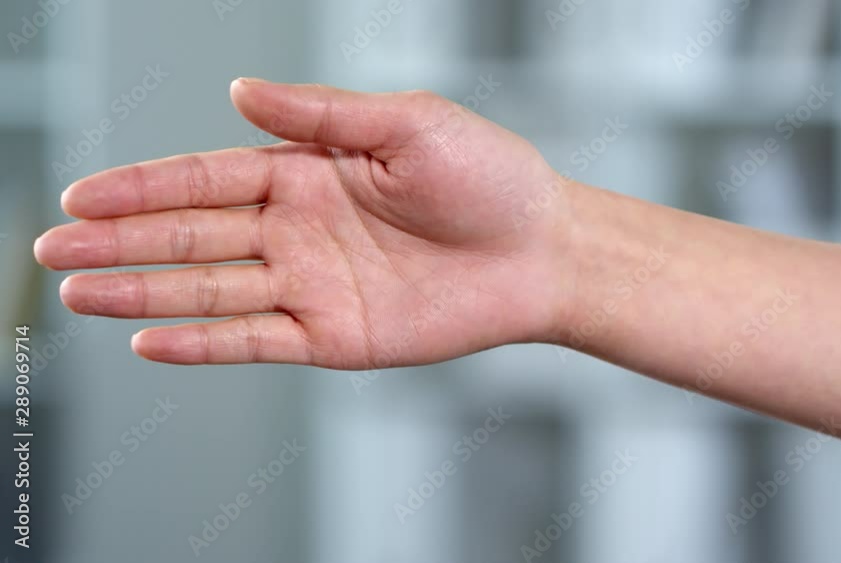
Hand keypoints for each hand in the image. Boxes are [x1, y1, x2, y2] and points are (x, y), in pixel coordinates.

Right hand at [34, 79, 575, 367]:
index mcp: (309, 173)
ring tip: (78, 291)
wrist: (542, 251)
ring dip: (142, 291)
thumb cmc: (489, 178)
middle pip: (192, 236)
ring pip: (211, 290)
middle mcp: (299, 230)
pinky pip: (257, 340)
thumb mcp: (407, 124)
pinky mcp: (335, 336)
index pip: (206, 178)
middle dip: (121, 240)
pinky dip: (204, 343)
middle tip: (53, 245)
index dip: (142, 186)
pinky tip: (151, 339)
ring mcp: (313, 286)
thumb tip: (239, 91)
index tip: (82, 192)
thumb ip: (321, 114)